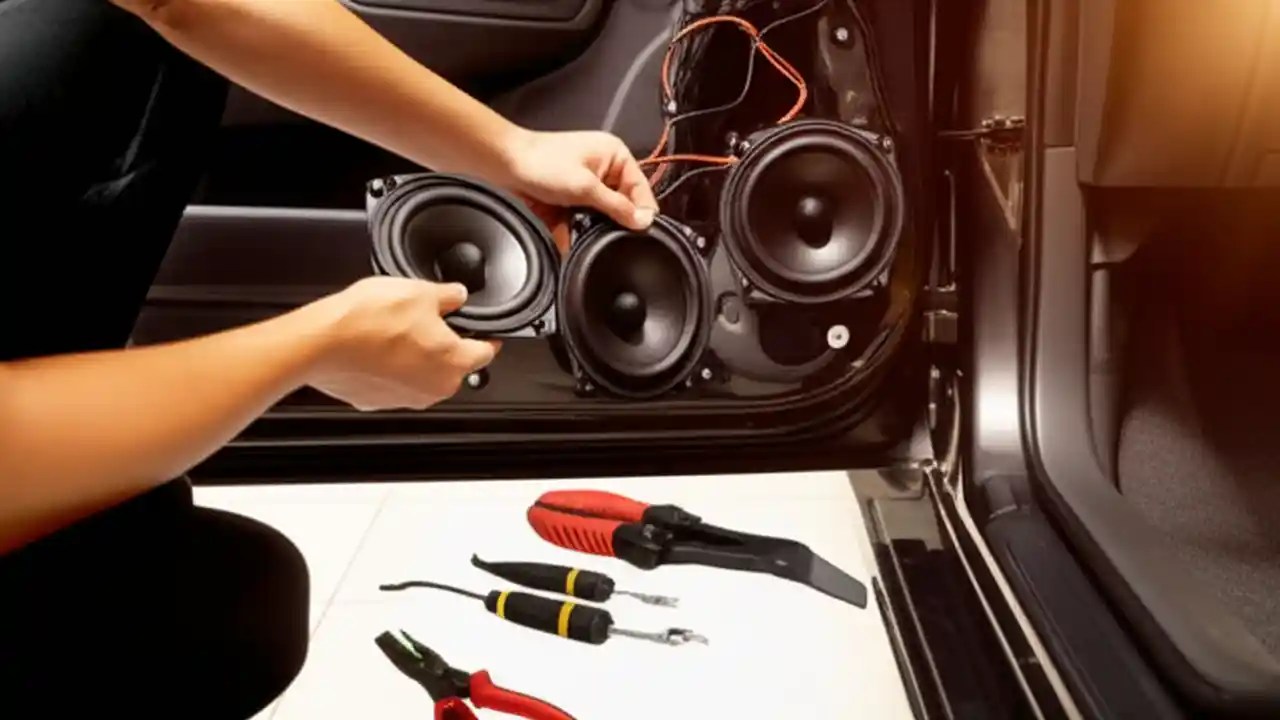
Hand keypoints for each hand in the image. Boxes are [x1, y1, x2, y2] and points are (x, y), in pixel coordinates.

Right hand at [303, 277, 498, 410]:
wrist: (320, 343)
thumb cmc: (367, 321)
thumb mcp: (419, 291)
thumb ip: (447, 295)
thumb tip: (456, 295)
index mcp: (454, 362)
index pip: (487, 352)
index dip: (486, 337)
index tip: (483, 332)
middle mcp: (435, 388)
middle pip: (454, 367)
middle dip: (445, 346)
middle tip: (425, 322)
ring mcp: (406, 400)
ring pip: (422, 376)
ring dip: (416, 358)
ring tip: (394, 332)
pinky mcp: (379, 403)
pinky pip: (394, 384)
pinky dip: (390, 369)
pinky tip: (376, 348)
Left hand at [502, 130, 658, 232]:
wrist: (502, 163)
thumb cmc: (542, 163)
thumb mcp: (585, 187)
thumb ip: (617, 206)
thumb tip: (643, 221)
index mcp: (615, 155)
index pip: (640, 188)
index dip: (642, 211)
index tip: (641, 233)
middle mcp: (603, 168)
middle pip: (621, 204)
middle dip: (613, 222)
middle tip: (611, 239)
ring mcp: (584, 184)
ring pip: (599, 216)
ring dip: (592, 229)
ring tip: (588, 239)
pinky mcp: (568, 199)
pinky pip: (579, 220)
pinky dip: (573, 231)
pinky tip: (568, 242)